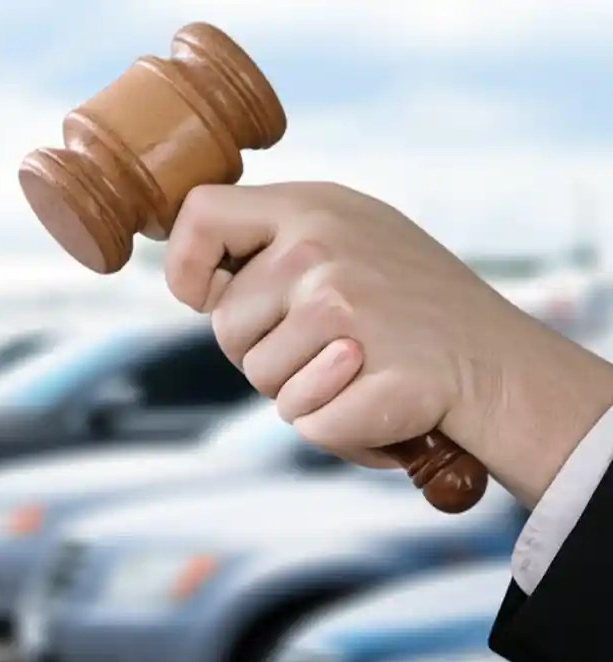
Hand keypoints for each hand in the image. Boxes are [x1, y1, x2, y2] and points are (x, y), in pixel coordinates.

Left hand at [164, 181, 612, 505]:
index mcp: (311, 208)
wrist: (498, 361)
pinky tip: (379, 404)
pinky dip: (341, 432)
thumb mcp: (345, 236)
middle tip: (328, 349)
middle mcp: (322, 250)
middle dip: (261, 355)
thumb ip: (271, 243)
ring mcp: (348, 311)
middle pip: (225, 327)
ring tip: (359, 370)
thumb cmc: (406, 304)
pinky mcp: (376, 374)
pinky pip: (308, 425)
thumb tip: (190, 277)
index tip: (207, 296)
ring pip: (263, 383)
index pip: (199, 214)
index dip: (185, 266)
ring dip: (304, 393)